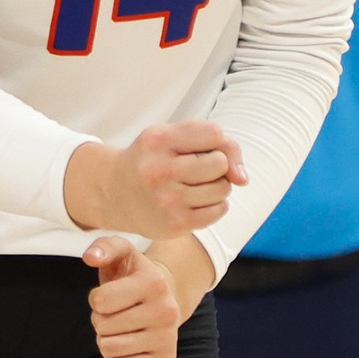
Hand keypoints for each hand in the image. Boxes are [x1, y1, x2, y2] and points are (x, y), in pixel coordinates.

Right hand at [67, 122, 247, 237]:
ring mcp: (167, 200)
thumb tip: (243, 179)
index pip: (215, 133)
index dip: (216, 141)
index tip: (203, 147)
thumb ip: (215, 142)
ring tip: (196, 185)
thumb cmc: (152, 160)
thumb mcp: (171, 136)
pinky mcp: (175, 224)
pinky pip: (218, 211)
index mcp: (158, 140)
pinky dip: (214, 205)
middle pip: (220, 163)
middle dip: (217, 165)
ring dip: (217, 186)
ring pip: (222, 188)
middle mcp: (160, 170)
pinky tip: (196, 201)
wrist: (115, 192)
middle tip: (199, 168)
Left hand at [84, 238, 182, 357]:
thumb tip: (90, 257)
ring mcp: (168, 338)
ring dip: (106, 338)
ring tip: (121, 325)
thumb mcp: (122, 252)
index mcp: (155, 283)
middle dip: (100, 318)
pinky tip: (128, 341)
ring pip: (108, 348)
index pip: (100, 301)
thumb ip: (104, 247)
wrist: (166, 297)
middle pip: (102, 326)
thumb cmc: (135, 275)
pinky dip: (115, 356)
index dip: (96, 298)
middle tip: (116, 311)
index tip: (109, 293)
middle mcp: (166, 311)